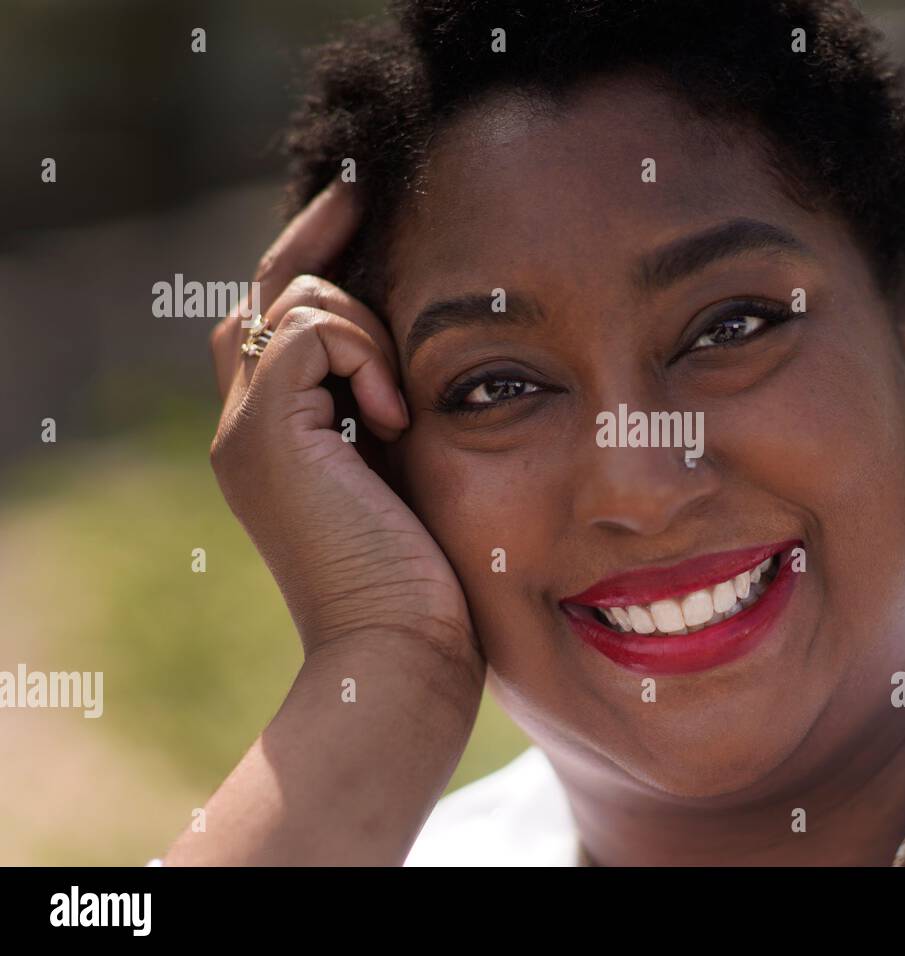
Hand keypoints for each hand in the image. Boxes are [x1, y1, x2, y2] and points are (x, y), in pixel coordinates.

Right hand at [208, 183, 481, 675]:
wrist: (399, 655)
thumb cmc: (430, 586)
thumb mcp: (416, 478)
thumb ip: (398, 414)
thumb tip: (423, 360)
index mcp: (285, 441)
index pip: (282, 325)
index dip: (314, 260)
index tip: (362, 208)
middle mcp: (248, 429)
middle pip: (268, 295)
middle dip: (316, 237)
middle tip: (363, 190)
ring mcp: (247, 431)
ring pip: (291, 302)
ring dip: (364, 325)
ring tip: (402, 405)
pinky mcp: (264, 435)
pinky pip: (306, 330)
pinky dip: (361, 353)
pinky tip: (395, 415)